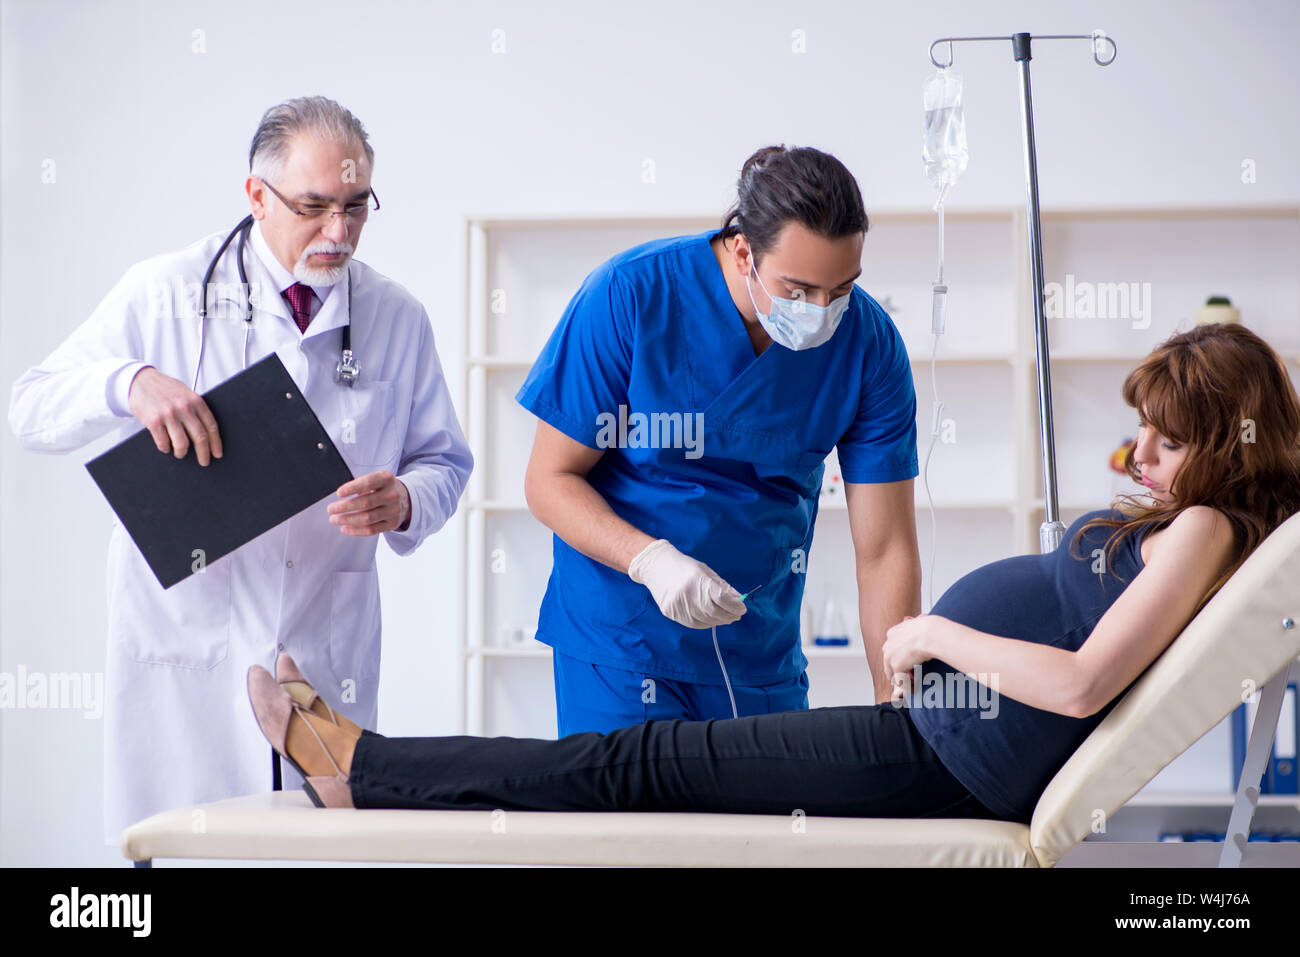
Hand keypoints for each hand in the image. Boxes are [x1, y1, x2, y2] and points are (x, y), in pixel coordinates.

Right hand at [128, 366, 222, 465]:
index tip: (217, 454)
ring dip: (182, 452)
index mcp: (195, 401)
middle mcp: (184, 407)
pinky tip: (166, 447)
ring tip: (181, 453)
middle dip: (204, 453)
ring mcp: (168, 414)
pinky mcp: (153, 421)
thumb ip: (195, 409)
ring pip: (182, 443)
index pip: (211, 426)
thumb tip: (208, 433)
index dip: (216, 443)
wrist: (140, 381)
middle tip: (204, 462)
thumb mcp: (185, 393)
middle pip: (200, 437)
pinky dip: (165, 448)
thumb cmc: (165, 389)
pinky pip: (163, 442)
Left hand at [328, 470, 410, 535]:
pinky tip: (345, 528)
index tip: (338, 493)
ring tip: (334, 519)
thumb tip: (341, 495)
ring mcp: (394, 511)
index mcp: (387, 479)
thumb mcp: (376, 479)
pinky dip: (355, 530)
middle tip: (330, 509)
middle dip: (344, 507)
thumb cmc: (382, 488)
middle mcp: (392, 495)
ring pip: (367, 518)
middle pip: (366, 503)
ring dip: (347, 520)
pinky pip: (371, 530)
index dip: (352, 488)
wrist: (404, 498)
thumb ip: (361, 484)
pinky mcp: (392, 524)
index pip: (369, 483)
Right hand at [627, 539, 745, 628]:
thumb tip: (739, 600)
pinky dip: (706, 623)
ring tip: (726, 618)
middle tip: (736, 615)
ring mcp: (678, 605)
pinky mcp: (671, 612)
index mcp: (697, 579)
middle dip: (729, 615)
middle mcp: (687, 593)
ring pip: (705, 620)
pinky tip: (712, 619)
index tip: (742, 608)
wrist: (656, 567)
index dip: (734, 605)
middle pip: (714, 611)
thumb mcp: (706, 571)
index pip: (721, 597)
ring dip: (719, 621)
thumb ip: (722, 587)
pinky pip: (693, 623)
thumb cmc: (684, 567)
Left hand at [883, 614, 938, 703]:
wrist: (930, 633)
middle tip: (911, 677)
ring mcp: (890, 656)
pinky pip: (900, 682)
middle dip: (899, 671)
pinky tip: (914, 688)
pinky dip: (907, 687)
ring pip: (893, 674)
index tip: (910, 664)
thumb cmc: (930, 627)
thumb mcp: (920, 620)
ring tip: (913, 683)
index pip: (892, 651)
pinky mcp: (896, 666)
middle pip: (889, 663)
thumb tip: (921, 618)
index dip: (901, 658)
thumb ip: (915, 622)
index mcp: (892, 633)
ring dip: (903, 680)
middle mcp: (887, 645)